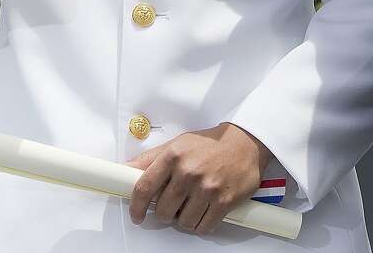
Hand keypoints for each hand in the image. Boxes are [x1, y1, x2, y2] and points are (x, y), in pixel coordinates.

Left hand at [126, 123, 270, 235]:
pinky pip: (203, 228)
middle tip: (174, 203)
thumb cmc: (211, 144)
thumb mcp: (178, 144)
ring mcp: (206, 188)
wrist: (245, 143)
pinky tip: (204, 210)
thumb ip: (150, 159)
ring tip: (192, 204)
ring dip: (185, 219)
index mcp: (174, 156)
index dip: (136, 206)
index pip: (144, 187)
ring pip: (182, 222)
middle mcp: (189, 171)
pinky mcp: (223, 202)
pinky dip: (201, 224)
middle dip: (166, 212)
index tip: (136, 214)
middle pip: (163, 211)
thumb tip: (127, 170)